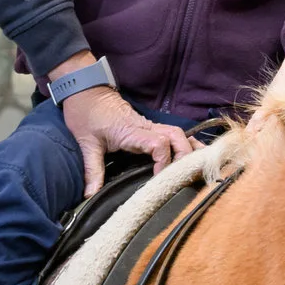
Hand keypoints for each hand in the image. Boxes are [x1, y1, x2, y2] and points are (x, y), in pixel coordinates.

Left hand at [52, 57, 193, 196]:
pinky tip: (194, 152)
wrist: (85, 90)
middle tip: (183, 175)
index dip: (164, 161)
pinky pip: (172, 133)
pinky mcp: (148, 126)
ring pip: (177, 133)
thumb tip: (90, 195)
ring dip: (188, 148)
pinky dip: (184, 142)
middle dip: (185, 155)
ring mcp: (148, 125)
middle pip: (176, 136)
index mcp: (131, 131)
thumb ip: (92, 169)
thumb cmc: (85, 113)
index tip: (159, 178)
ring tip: (199, 165)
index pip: (158, 144)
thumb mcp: (86, 143)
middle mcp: (144, 127)